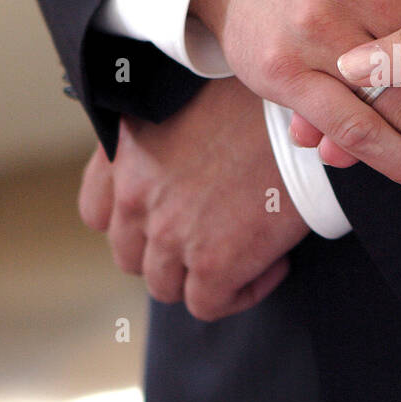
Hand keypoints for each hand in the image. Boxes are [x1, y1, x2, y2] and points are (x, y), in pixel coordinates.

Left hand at [77, 78, 308, 321]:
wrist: (303, 116)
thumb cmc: (260, 96)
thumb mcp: (190, 98)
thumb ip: (165, 134)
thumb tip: (182, 160)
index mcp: (126, 151)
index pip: (97, 212)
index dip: (131, 225)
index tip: (166, 220)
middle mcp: (137, 195)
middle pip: (131, 257)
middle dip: (168, 254)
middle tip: (214, 236)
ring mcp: (171, 234)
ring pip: (165, 286)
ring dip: (201, 276)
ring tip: (246, 251)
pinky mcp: (213, 264)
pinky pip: (208, 304)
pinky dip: (239, 293)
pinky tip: (272, 264)